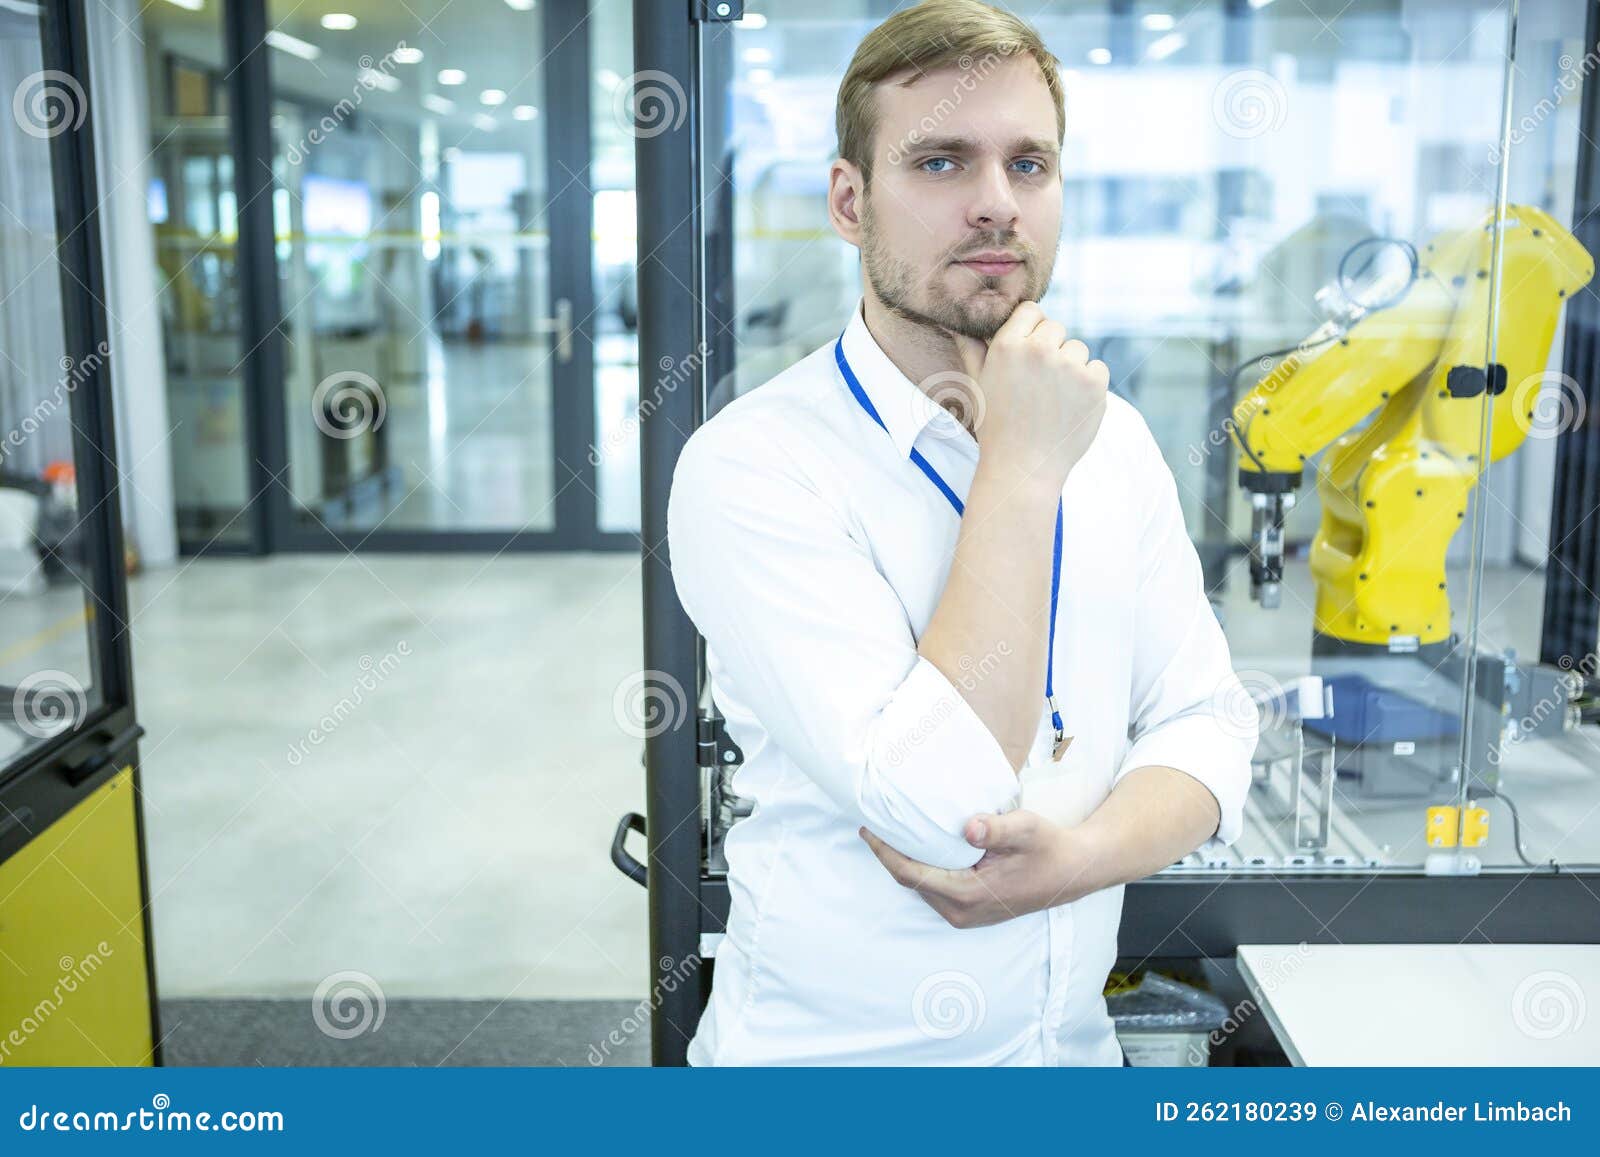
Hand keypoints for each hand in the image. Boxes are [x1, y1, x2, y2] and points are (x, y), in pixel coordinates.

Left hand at [858, 810, 1107, 928]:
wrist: (1071, 872)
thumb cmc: (1048, 848)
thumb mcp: (1026, 829)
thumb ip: (996, 828)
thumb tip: (969, 828)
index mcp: (968, 895)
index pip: (910, 874)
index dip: (885, 852)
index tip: (867, 829)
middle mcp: (961, 911)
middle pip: (910, 882)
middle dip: (888, 855)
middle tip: (873, 824)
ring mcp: (965, 915)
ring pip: (920, 887)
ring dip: (904, 862)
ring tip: (890, 832)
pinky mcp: (969, 910)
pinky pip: (934, 889)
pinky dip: (920, 868)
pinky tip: (917, 847)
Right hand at [949, 301, 1109, 487]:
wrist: (1023, 468)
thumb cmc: (996, 427)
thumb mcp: (977, 385)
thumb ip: (971, 348)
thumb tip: (951, 322)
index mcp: (1008, 346)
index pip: (1032, 311)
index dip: (1031, 330)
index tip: (1028, 354)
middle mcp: (1039, 350)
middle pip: (1056, 328)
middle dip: (1051, 349)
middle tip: (1038, 384)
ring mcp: (1069, 366)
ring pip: (1078, 349)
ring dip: (1070, 367)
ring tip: (1052, 399)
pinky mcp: (1094, 383)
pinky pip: (1097, 368)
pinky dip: (1089, 384)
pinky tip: (1069, 405)